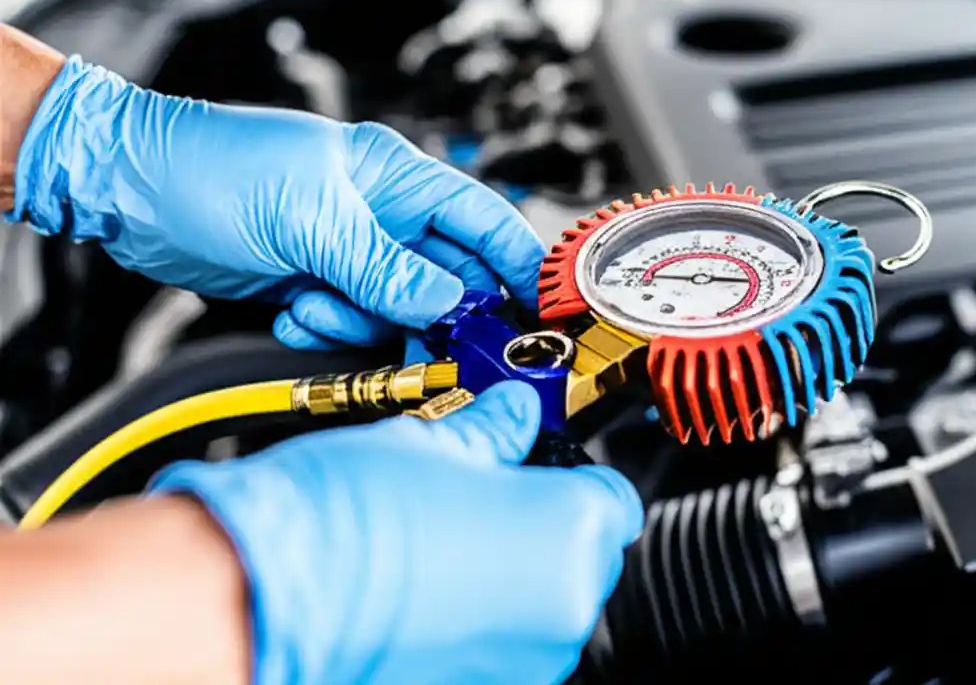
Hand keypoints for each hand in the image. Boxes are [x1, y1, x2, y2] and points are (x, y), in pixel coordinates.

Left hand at [13, 55, 545, 348]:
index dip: (518, 264)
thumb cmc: (210, 168)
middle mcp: (379, 216)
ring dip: (364, 324)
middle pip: (446, 278)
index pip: (481, 221)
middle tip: (444, 353)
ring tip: (319, 306)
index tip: (539, 311)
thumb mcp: (310, 220)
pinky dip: (324, 330)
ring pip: (396, 311)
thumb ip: (384, 268)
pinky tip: (293, 310)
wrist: (126, 188)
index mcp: (393, 178)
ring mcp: (346, 252)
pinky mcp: (313, 284)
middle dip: (442, 317)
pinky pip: (348, 325)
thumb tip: (444, 304)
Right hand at [147, 381, 642, 684]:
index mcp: (569, 535)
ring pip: (540, 605)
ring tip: (436, 547)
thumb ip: (492, 431)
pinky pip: (500, 645)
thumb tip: (512, 414)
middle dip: (537, 525)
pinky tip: (423, 592)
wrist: (262, 599)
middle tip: (476, 500)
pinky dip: (476, 621)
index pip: (614, 497)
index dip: (572, 476)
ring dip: (507, 576)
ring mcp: (523, 665)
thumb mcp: (431, 443)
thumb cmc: (340, 522)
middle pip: (580, 555)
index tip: (537, 467)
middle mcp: (563, 613)